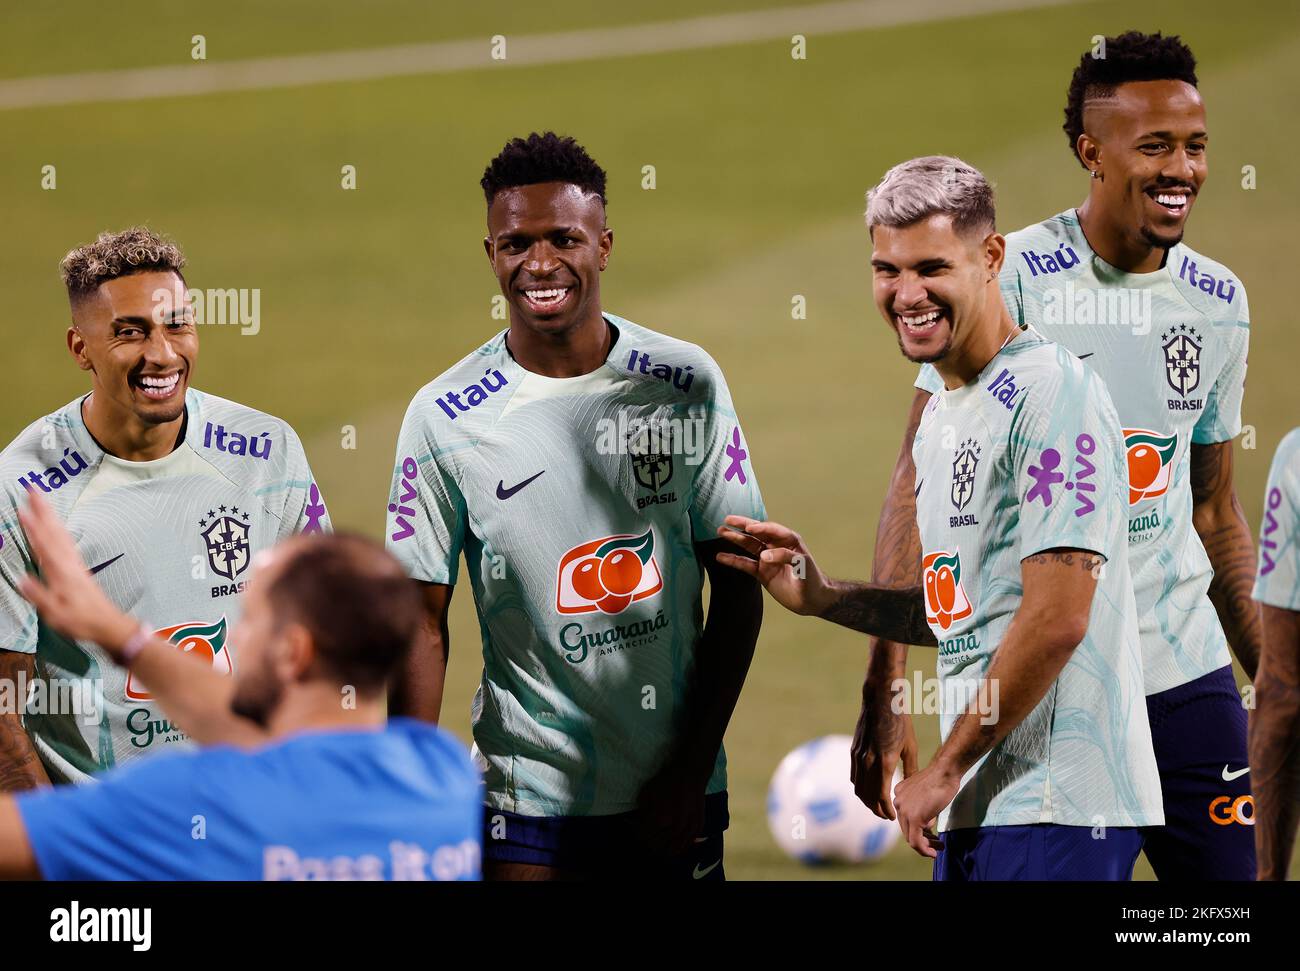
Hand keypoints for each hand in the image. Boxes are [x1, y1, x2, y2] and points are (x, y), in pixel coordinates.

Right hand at [16, 490, 135, 653]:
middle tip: (32, 489)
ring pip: (60, 533)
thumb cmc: (81, 621)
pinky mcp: (77, 567)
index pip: (44, 545)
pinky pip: (65, 541)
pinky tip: (54, 524)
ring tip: (40, 498)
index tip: (23, 509)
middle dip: (42, 509)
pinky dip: (57, 529)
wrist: (107, 624)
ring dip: (49, 515)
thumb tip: (22, 580)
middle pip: (53, 531)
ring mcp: (74, 563)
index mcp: (61, 572)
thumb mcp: (56, 614)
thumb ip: (39, 596)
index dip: (32, 528)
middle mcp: (68, 563)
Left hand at [635, 762, 706, 856]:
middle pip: (657, 846)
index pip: (644, 837)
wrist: (691, 774)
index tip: (638, 832)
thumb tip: (640, 823)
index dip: (638, 835)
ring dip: (665, 850)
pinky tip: (675, 848)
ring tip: (660, 850)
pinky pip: (688, 843)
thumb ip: (642, 810)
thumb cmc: (667, 781)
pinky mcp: (698, 826)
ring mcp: (688, 828)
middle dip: (649, 844)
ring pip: (674, 849)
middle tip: (648, 840)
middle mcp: (674, 827)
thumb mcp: (647, 792)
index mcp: (659, 819)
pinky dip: (680, 847)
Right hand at [714, 515, 834, 616]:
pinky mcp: (762, 573)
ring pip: (749, 546)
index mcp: (789, 540)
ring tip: (721, 531)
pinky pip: (746, 564)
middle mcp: (776, 547)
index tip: (749, 528)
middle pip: (757, 533)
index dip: (761, 527)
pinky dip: (733, 560)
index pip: (772, 530)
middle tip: (727, 519)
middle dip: (742, 525)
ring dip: (735, 539)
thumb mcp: (803, 564)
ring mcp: (767, 559)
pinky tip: (721, 557)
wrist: (812, 600)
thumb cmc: (812, 578)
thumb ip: (784, 556)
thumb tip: (763, 555)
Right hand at [851, 677, 918, 819]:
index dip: (886, 810)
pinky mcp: (853, 750)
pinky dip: (860, 787)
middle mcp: (868, 760)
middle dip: (875, 809)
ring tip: (876, 805)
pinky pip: (854, 775)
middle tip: (885, 815)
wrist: (880, 700)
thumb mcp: (910, 746)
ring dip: (866, 800)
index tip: (892, 817)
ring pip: (858, 787)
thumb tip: (908, 787)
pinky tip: (868, 788)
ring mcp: (858, 755)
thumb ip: (909, 769)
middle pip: (867, 795)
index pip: (881, 796)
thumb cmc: (899, 721)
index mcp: (884, 761)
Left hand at [892, 759, 960, 858]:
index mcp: (899, 794)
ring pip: (911, 837)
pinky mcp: (914, 818)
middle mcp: (897, 802)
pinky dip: (924, 850)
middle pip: (907, 828)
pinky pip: (916, 841)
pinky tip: (933, 853)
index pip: (906, 818)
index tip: (931, 835)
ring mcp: (904, 810)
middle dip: (923, 839)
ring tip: (938, 848)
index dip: (919, 829)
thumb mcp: (926, 794)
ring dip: (925, 846)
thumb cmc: (941, 778)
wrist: (945, 771)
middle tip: (937, 844)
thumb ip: (921, 806)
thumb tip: (926, 824)